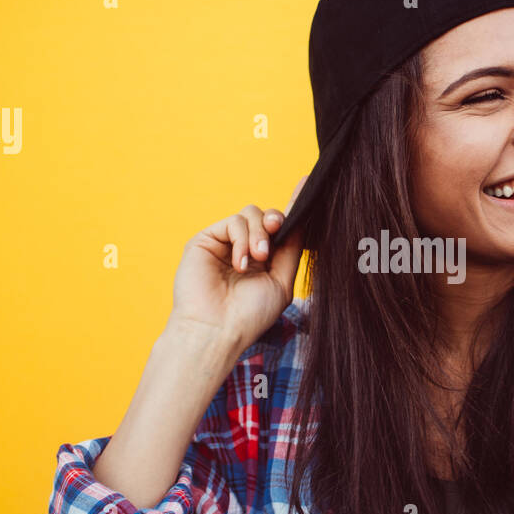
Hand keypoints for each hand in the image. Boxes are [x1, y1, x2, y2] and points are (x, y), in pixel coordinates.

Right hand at [167, 176, 307, 349]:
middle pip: (268, 216)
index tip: (307, 183)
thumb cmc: (249, 315)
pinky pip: (233, 222)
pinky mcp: (206, 239)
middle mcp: (246, 248)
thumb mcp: (282, 281)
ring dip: (259, 234)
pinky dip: (242, 240)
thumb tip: (302, 217)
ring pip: (251, 214)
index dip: (294, 206)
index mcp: (266, 259)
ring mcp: (226, 243)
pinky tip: (240, 264)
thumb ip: (291, 249)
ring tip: (257, 259)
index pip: (281, 227)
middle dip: (276, 223)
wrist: (217, 330)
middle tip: (272, 247)